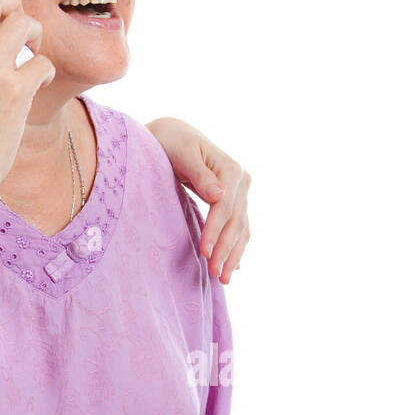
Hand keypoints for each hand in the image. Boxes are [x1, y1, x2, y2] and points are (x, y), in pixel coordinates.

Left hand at [146, 117, 250, 284]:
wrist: (173, 135)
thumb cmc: (172, 141)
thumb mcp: (182, 152)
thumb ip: (199, 173)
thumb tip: (218, 195)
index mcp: (231, 169)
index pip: (226, 206)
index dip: (216, 230)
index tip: (205, 251)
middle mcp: (241, 181)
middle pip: (237, 221)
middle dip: (227, 250)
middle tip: (216, 275)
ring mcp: (239, 192)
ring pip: (241, 228)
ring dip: (234, 255)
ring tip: (223, 278)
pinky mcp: (232, 201)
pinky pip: (237, 228)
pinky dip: (235, 247)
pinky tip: (233, 267)